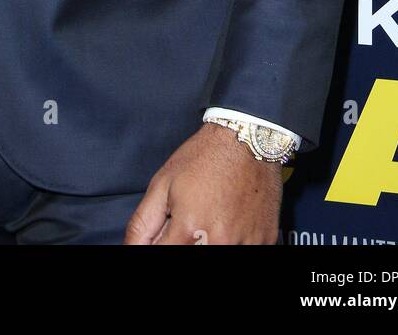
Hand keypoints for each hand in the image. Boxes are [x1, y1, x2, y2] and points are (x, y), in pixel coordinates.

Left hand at [123, 121, 283, 244]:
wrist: (246, 139)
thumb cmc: (205, 158)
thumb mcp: (162, 184)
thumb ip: (142, 224)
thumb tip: (133, 248)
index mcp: (189, 229)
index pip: (161, 257)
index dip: (159, 245)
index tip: (165, 234)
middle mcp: (219, 242)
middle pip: (191, 256)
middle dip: (183, 242)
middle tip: (189, 220)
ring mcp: (245, 244)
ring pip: (218, 255)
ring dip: (208, 242)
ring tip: (210, 219)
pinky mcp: (265, 240)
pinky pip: (242, 252)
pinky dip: (232, 241)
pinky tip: (229, 222)